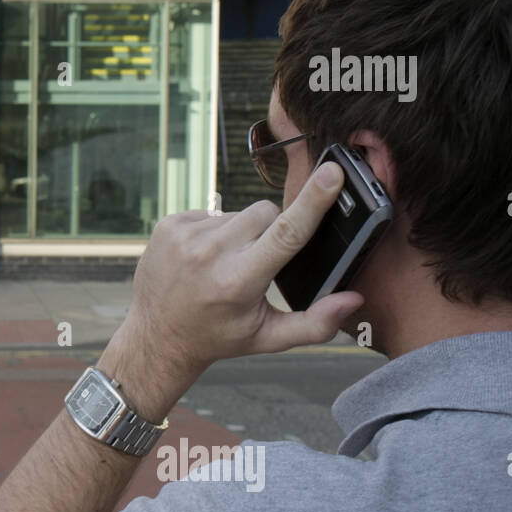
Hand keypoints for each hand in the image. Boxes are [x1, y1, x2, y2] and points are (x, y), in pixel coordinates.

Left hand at [118, 162, 362, 380]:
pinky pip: (211, 212)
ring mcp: (185, 236)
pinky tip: (204, 257)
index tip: (331, 173)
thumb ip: (316, 323)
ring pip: (239, 212)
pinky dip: (215, 231)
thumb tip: (354, 299)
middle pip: (267, 213)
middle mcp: (210, 254)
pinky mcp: (169, 224)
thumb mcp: (268, 338)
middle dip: (272, 231)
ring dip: (242, 233)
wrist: (157, 335)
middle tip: (257, 262)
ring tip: (225, 264)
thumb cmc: (218, 336)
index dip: (313, 201)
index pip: (286, 233)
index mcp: (240, 280)